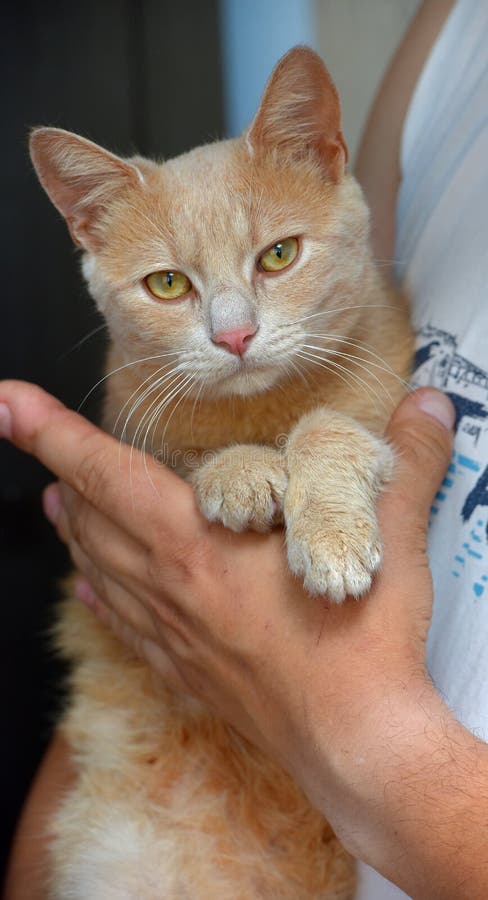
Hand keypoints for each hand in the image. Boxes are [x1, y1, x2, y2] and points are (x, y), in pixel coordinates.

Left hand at [4, 381, 474, 896]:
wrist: (355, 745)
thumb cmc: (359, 646)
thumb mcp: (391, 537)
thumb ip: (409, 463)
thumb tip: (428, 406)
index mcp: (199, 545)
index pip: (105, 473)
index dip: (51, 434)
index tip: (10, 405)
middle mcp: (171, 587)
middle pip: (93, 521)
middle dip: (61, 476)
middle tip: (43, 448)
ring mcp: (174, 633)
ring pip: (99, 571)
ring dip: (74, 534)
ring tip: (58, 509)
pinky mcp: (188, 670)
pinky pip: (124, 626)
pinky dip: (98, 599)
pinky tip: (89, 594)